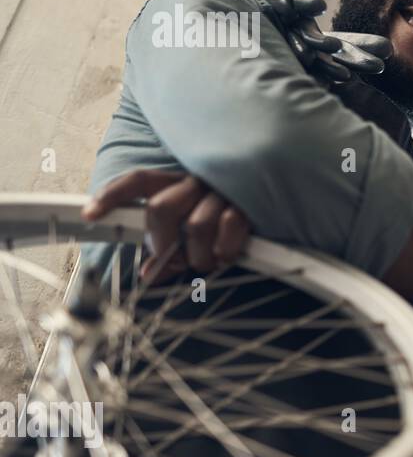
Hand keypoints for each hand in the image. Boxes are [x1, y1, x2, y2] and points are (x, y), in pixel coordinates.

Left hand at [83, 169, 250, 280]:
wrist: (279, 196)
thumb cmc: (230, 218)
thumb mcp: (196, 230)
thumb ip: (171, 249)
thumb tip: (150, 275)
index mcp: (179, 182)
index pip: (139, 181)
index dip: (112, 196)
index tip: (90, 215)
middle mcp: (198, 180)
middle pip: (162, 209)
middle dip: (162, 243)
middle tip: (170, 259)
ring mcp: (224, 190)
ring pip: (196, 226)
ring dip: (198, 255)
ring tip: (206, 262)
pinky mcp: (250, 202)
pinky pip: (229, 230)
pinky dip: (224, 251)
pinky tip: (227, 255)